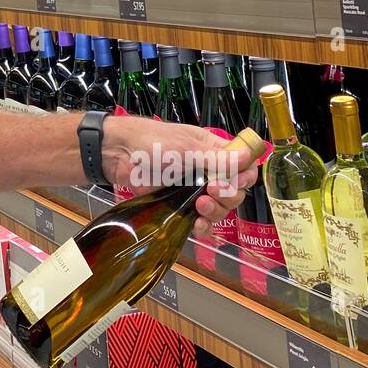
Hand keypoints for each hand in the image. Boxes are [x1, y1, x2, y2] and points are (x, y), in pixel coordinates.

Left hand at [102, 114, 259, 237]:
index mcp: (212, 149)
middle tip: (211, 191)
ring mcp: (193, 189)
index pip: (243, 166)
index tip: (233, 181)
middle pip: (234, 191)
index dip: (244, 177)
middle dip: (228, 196)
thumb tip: (250, 157)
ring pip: (220, 208)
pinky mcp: (179, 205)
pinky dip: (204, 226)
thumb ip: (217, 158)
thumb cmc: (150, 142)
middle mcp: (207, 170)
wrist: (118, 154)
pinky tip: (197, 224)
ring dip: (216, 211)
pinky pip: (201, 220)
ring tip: (200, 206)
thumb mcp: (186, 148)